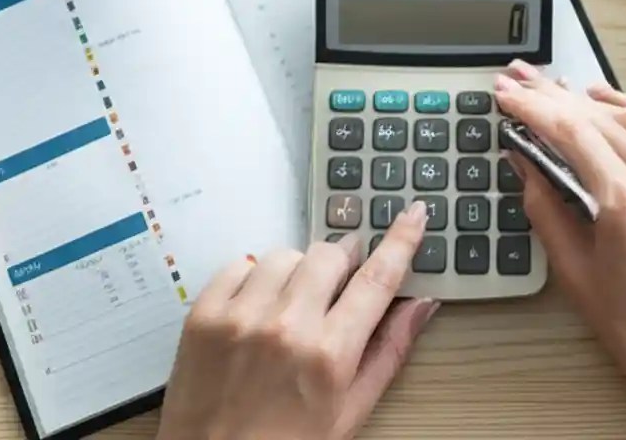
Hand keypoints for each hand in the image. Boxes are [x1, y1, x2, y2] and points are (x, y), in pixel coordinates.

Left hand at [157, 202, 437, 439]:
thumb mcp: (350, 411)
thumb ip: (388, 352)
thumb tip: (422, 305)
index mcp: (329, 355)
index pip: (377, 279)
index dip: (400, 240)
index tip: (413, 214)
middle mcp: (285, 327)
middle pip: (330, 254)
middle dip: (343, 263)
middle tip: (339, 286)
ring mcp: (239, 316)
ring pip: (286, 255)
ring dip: (299, 271)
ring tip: (293, 305)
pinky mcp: (203, 314)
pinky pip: (240, 264)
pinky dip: (255, 277)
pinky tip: (259, 307)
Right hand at [494, 61, 625, 439]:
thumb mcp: (574, 274)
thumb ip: (546, 210)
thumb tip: (524, 163)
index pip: (569, 132)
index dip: (531, 107)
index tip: (504, 93)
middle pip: (598, 117)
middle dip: (552, 94)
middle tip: (518, 77)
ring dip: (588, 98)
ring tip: (554, 84)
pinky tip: (605, 107)